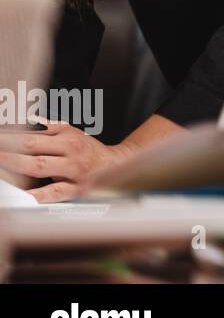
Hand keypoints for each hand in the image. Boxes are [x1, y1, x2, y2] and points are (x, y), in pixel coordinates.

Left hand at [0, 119, 133, 202]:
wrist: (118, 166)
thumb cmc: (90, 151)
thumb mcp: (72, 132)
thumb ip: (48, 127)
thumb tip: (27, 121)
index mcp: (67, 137)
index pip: (31, 135)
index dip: (9, 137)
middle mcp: (70, 151)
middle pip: (32, 148)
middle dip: (7, 149)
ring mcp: (72, 170)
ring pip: (39, 167)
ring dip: (14, 166)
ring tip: (0, 166)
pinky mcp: (76, 189)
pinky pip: (53, 193)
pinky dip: (35, 195)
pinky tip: (21, 196)